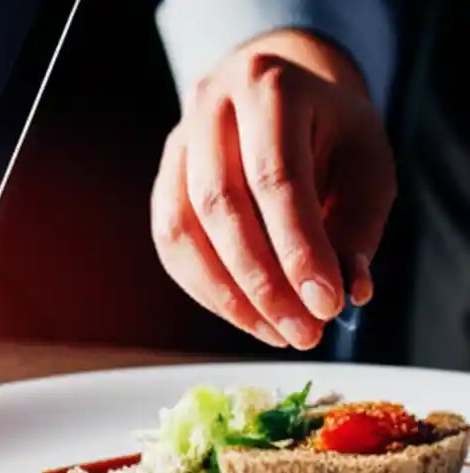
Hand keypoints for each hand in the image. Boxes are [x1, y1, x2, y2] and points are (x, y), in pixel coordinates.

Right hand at [150, 30, 395, 348]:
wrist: (280, 90)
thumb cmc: (330, 130)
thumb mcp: (366, 163)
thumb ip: (357, 225)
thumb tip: (349, 292)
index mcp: (270, 85)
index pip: (276, 176)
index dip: (298, 247)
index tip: (326, 304)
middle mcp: (210, 106)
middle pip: (220, 204)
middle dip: (262, 281)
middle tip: (302, 332)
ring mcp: (177, 143)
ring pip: (183, 229)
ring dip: (228, 295)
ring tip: (276, 332)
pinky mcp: (162, 181)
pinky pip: (171, 245)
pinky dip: (206, 289)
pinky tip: (247, 315)